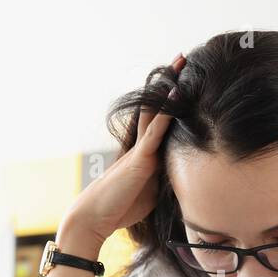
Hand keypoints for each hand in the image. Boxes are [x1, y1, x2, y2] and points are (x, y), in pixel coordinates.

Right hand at [64, 52, 186, 247]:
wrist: (93, 218)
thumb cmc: (119, 209)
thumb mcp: (150, 194)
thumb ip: (164, 181)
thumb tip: (183, 180)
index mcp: (144, 153)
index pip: (160, 122)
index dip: (172, 102)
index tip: (184, 82)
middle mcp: (141, 145)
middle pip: (157, 107)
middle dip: (170, 83)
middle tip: (182, 58)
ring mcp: (140, 149)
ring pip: (155, 112)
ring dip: (168, 87)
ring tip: (181, 62)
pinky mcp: (139, 159)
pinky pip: (154, 132)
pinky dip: (165, 114)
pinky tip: (175, 95)